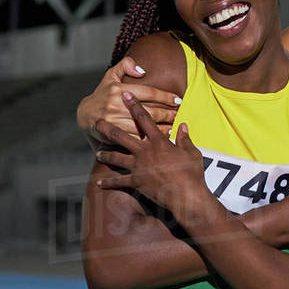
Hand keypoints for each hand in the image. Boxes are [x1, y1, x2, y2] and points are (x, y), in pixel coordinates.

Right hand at [77, 54, 180, 142]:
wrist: (85, 115)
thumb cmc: (103, 93)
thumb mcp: (111, 75)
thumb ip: (126, 65)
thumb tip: (143, 71)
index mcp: (119, 90)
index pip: (148, 92)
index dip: (165, 96)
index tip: (178, 100)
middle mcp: (116, 105)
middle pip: (149, 111)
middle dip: (167, 113)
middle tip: (179, 114)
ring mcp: (114, 121)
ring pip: (144, 126)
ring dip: (161, 127)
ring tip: (174, 126)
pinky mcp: (113, 134)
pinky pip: (136, 137)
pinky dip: (149, 137)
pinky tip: (160, 136)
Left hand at [94, 93, 206, 219]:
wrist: (187, 193)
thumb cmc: (191, 172)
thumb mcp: (191, 152)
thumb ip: (184, 138)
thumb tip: (183, 126)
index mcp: (158, 141)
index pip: (144, 118)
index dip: (134, 105)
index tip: (125, 95)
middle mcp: (145, 151)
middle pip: (121, 136)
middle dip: (108, 128)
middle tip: (97, 122)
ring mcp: (138, 166)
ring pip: (116, 157)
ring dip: (106, 155)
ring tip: (97, 153)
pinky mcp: (136, 181)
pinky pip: (119, 182)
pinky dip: (108, 183)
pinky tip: (99, 183)